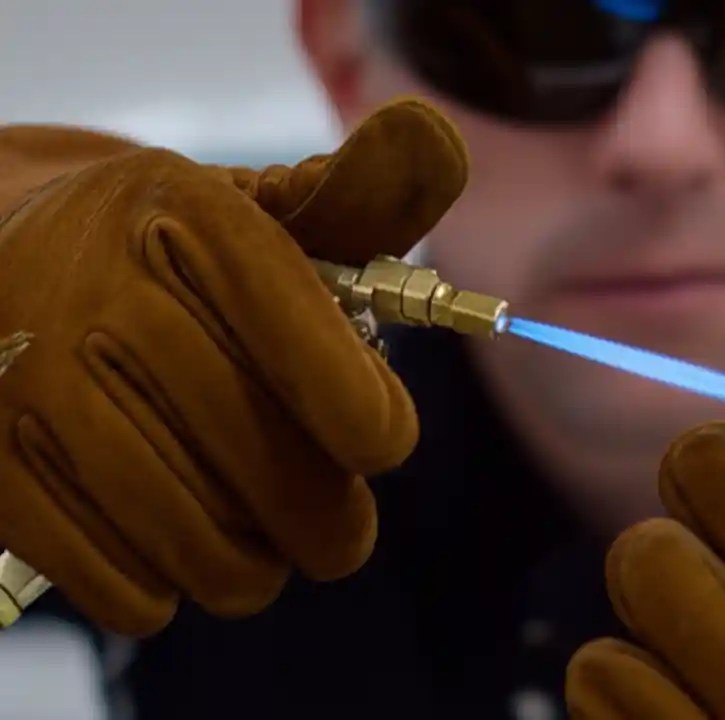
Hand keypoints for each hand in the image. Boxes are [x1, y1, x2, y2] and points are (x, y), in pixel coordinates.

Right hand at [0, 97, 466, 635]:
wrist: (1, 261)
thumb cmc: (169, 250)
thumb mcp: (259, 208)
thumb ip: (362, 196)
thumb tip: (434, 136)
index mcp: (191, 223)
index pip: (325, 367)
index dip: (373, 427)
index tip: (379, 440)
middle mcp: (104, 300)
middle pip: (281, 478)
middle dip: (332, 524)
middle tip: (337, 530)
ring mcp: (34, 390)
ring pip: (209, 551)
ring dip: (255, 567)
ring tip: (260, 540)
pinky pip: (125, 590)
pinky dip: (167, 589)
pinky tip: (170, 548)